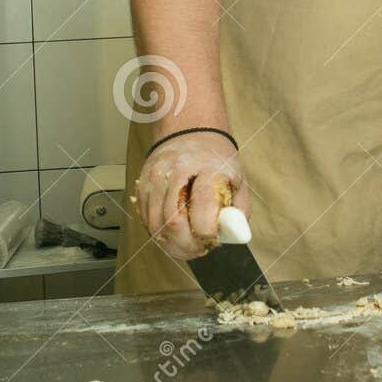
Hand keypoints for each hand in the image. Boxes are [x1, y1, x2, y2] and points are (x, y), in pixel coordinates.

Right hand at [135, 131, 247, 259]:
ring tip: (186, 247)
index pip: (202, 205)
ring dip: (170, 245)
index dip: (206, 232)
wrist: (189, 131)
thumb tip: (234, 235)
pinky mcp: (142, 185)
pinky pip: (145, 219)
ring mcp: (155, 178)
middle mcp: (175, 171)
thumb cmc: (215, 157)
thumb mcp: (237, 177)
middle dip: (186, 246)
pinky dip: (158, 233)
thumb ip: (239, 208)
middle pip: (173, 221)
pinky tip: (172, 235)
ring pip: (155, 224)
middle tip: (198, 250)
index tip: (211, 240)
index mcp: (206, 168)